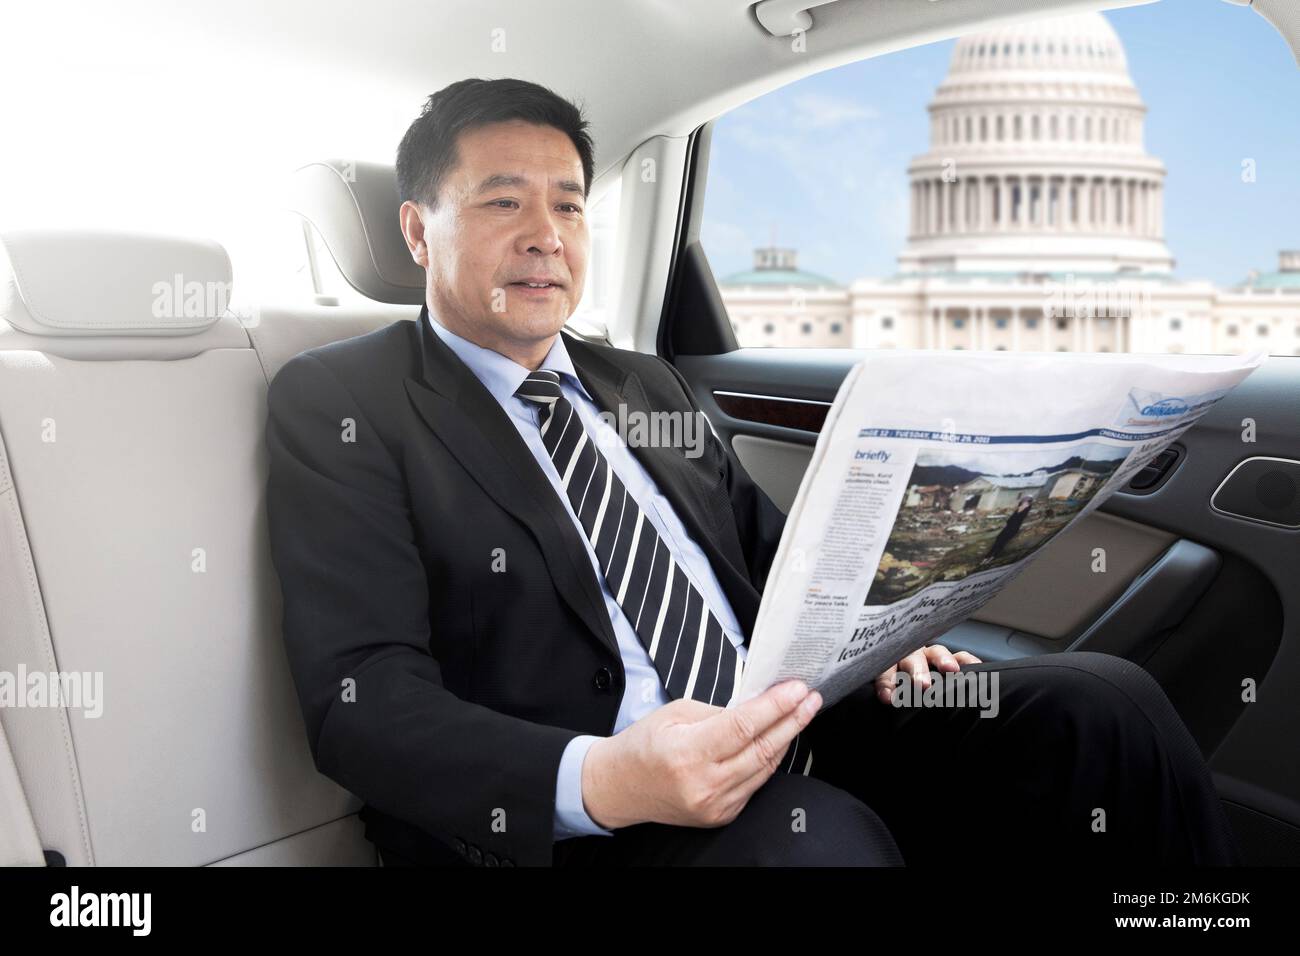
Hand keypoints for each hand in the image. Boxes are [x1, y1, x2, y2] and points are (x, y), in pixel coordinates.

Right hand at [580, 679, 821, 830]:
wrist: (620, 786)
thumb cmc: (644, 743)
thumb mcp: (676, 713)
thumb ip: (720, 712)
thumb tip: (759, 705)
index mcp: (688, 753)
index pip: (744, 727)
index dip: (775, 706)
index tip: (797, 689)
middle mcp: (704, 784)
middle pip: (762, 749)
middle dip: (792, 720)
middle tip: (811, 698)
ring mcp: (715, 805)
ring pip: (764, 768)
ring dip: (786, 739)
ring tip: (800, 713)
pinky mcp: (721, 815)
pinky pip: (754, 784)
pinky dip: (767, 760)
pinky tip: (776, 739)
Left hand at [872, 643, 981, 704]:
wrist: (918, 692)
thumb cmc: (901, 695)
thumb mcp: (894, 699)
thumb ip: (893, 702)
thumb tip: (890, 712)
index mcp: (890, 667)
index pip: (885, 673)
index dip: (886, 684)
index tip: (888, 698)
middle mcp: (910, 658)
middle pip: (911, 660)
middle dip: (917, 672)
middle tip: (923, 685)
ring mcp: (931, 656)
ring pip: (936, 653)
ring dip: (942, 660)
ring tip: (951, 670)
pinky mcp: (951, 659)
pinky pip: (961, 656)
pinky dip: (967, 660)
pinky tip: (975, 667)